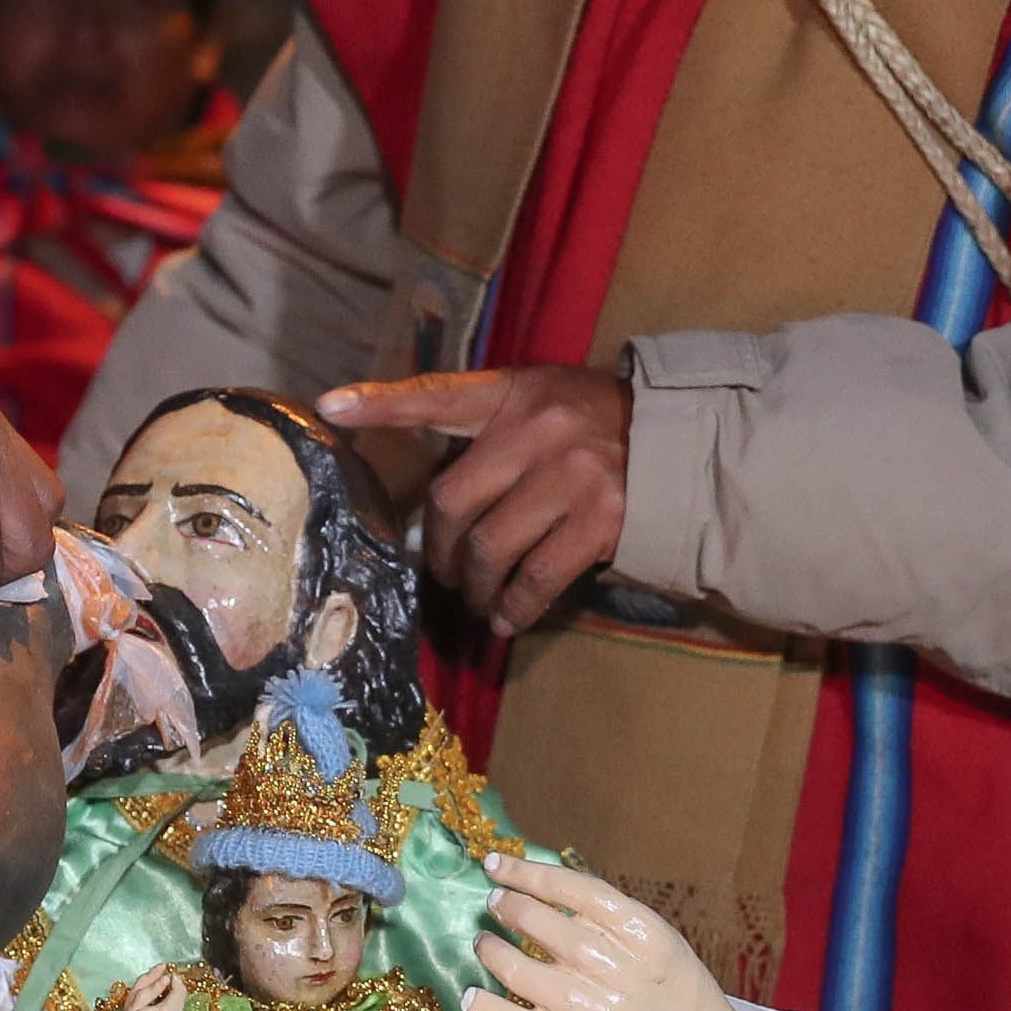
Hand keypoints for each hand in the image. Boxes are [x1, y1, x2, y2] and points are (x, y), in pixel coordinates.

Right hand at [120, 968, 188, 1010]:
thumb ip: (174, 994)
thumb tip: (176, 977)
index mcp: (134, 1005)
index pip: (139, 986)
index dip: (150, 975)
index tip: (163, 966)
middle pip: (137, 998)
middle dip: (152, 987)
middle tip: (166, 979)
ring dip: (156, 1010)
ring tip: (168, 1010)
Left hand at [314, 364, 629, 636]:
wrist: (679, 443)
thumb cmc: (596, 423)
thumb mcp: (540, 400)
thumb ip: (487, 429)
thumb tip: (431, 502)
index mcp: (513, 393)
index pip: (438, 394)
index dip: (384, 402)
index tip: (331, 406)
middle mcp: (538, 429)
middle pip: (454, 501)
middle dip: (443, 549)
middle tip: (447, 570)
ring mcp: (571, 476)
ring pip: (491, 547)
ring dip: (475, 586)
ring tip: (477, 598)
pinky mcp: (601, 520)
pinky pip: (538, 576)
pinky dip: (516, 605)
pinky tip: (508, 617)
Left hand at [461, 853, 783, 1010]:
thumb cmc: (683, 1007)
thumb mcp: (665, 951)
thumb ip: (614, 924)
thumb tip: (548, 891)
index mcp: (646, 937)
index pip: (576, 890)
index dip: (528, 873)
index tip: (496, 865)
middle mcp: (619, 971)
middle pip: (543, 926)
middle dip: (509, 908)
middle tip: (494, 904)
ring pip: (520, 971)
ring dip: (491, 951)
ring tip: (483, 944)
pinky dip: (485, 1008)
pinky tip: (470, 997)